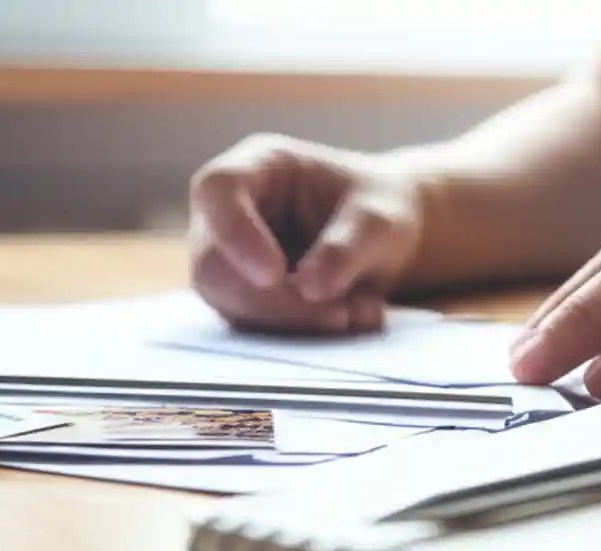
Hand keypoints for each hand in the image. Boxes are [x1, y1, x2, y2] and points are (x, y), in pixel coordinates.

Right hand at [188, 134, 421, 332]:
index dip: (235, 234)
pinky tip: (353, 319)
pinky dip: (303, 334)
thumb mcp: (379, 219)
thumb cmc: (379, 210)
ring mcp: (230, 260)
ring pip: (230, 305)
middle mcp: (229, 213)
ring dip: (293, 322)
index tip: (273, 275)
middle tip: (337, 315)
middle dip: (271, 300)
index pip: (217, 191)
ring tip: (358, 314)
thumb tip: (309, 287)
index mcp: (257, 167)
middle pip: (212, 264)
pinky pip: (254, 328)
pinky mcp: (243, 300)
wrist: (388, 239)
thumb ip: (347, 246)